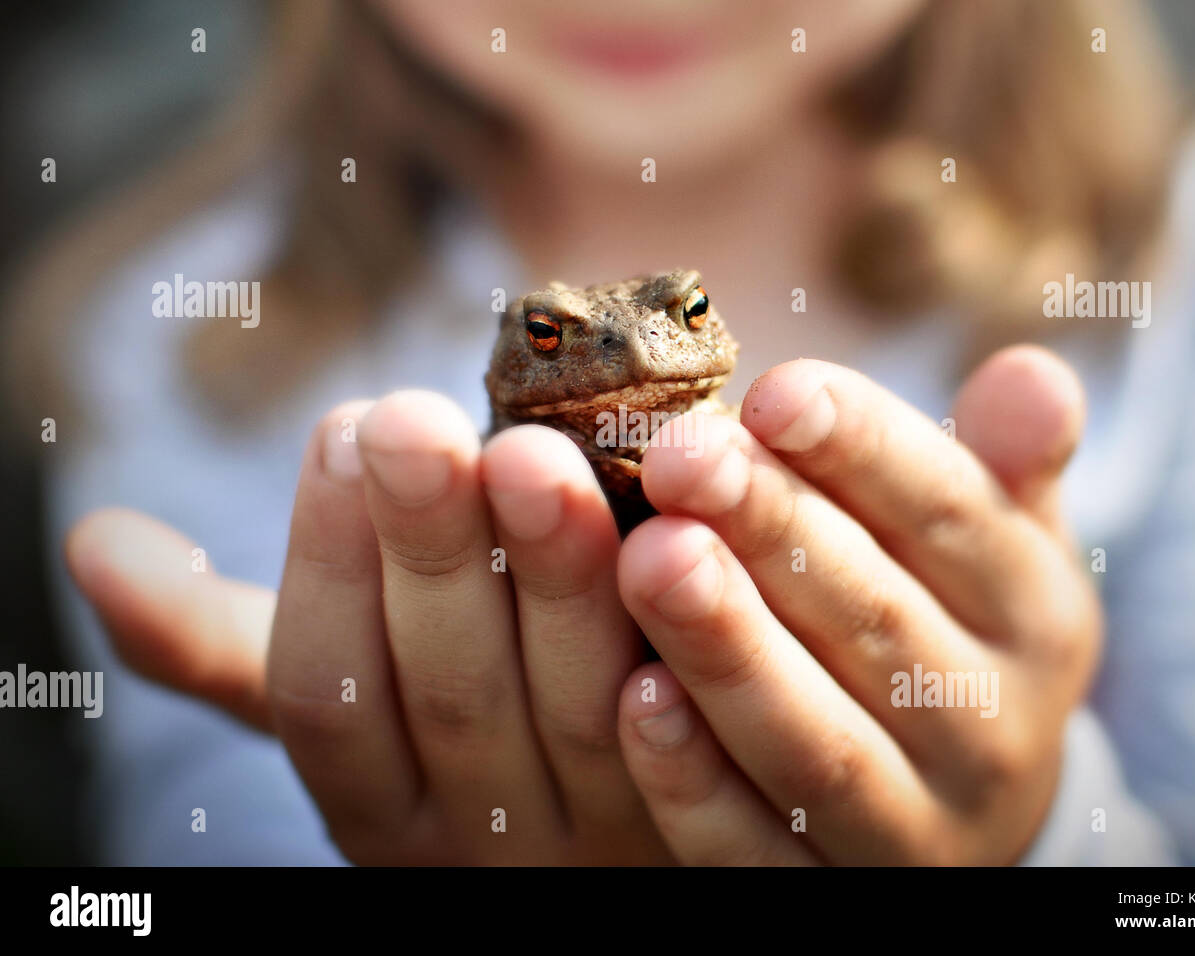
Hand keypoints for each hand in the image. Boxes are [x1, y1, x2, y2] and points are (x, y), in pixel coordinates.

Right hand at [66, 391, 671, 863]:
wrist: (615, 818)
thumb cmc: (455, 709)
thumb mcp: (348, 691)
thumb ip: (230, 636)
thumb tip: (94, 541)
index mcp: (382, 807)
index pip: (332, 701)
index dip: (326, 568)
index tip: (339, 430)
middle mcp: (488, 839)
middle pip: (455, 697)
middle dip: (431, 553)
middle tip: (413, 422)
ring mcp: (608, 836)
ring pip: (581, 712)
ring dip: (554, 580)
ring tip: (535, 451)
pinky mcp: (708, 815)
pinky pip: (702, 749)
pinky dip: (680, 654)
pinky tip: (674, 548)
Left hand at [613, 346, 1100, 863]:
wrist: (959, 800)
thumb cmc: (946, 627)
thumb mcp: (994, 545)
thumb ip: (1002, 464)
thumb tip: (1031, 374)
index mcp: (1031, 614)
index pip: (951, 517)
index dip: (864, 449)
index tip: (775, 392)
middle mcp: (991, 728)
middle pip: (874, 619)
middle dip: (774, 531)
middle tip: (679, 455)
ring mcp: (915, 826)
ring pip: (819, 741)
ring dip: (732, 650)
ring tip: (650, 559)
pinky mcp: (829, 895)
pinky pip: (759, 853)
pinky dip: (698, 788)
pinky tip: (633, 703)